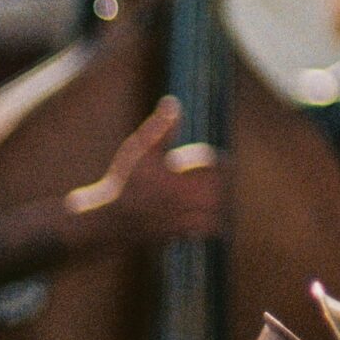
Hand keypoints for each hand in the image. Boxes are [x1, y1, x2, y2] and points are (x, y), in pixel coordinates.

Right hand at [70, 98, 224, 251]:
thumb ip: (161, 129)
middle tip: (229, 177)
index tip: (227, 161)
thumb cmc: (125, 181)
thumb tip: (173, 103)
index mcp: (178, 181)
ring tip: (226, 195)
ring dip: (225, 205)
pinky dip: (216, 224)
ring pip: (219, 215)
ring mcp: (182, 222)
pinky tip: (216, 216)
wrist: (110, 220)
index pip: (217, 171)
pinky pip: (208, 230)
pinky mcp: (181, 236)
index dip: (225, 165)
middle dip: (227, 185)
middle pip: (222, 194)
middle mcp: (183, 204)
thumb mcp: (141, 151)